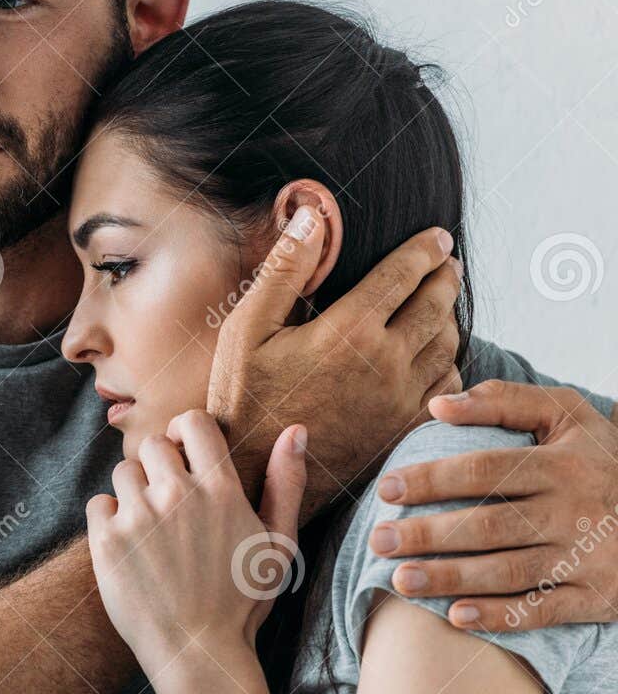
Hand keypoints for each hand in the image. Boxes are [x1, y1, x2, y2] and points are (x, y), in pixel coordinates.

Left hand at [87, 411, 308, 682]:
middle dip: (159, 466)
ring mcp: (138, 517)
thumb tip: (295, 429)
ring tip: (150, 530)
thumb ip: (286, 483)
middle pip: (152, 445)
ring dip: (133, 492)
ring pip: (123, 473)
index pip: (192, 422)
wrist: (197, 653)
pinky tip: (130, 547)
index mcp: (220, 490)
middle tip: (169, 502)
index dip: (185, 432)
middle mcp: (176, 496)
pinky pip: (98, 503)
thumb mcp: (279, 544)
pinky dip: (108, 519)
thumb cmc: (242, 601)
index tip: (184, 453)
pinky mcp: (106, 540)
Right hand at [209, 221, 461, 518]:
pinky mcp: (403, 430)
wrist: (255, 475)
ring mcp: (400, 400)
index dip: (426, 249)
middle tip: (447, 264)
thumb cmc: (243, 400)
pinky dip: (450, 364)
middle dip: (446, 277)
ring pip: (448, 345)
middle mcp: (386, 363)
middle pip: (437, 305)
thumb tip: (311, 217)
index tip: (438, 236)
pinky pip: (448, 389)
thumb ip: (282, 271)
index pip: (405, 274)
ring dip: (450, 317)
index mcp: (349, 331)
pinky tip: (435, 357)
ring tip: (443, 304)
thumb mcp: (245, 330)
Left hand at [372, 380, 617, 629]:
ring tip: (400, 580)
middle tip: (378, 540)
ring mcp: (585, 557)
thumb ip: (504, 400)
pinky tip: (455, 617)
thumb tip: (438, 404)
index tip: (386, 489)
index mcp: (562, 465)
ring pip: (509, 571)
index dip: (432, 480)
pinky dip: (500, 616)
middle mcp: (574, 512)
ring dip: (451, 578)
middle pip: (489, 525)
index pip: (485, 471)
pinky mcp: (596, 596)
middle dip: (428, 535)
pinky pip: (542, 611)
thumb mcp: (567, 416)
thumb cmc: (598, 461)